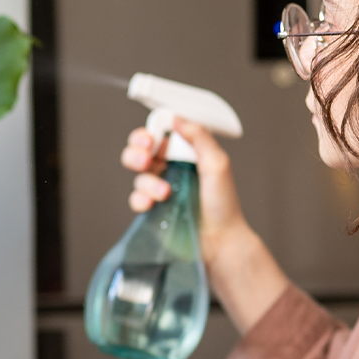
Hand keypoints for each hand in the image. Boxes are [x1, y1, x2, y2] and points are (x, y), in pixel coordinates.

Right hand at [120, 112, 247, 262]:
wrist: (218, 240)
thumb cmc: (223, 204)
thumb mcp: (217, 164)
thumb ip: (199, 137)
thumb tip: (176, 118)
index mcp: (184, 153)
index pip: (159, 134)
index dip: (149, 133)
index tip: (150, 139)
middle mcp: (169, 168)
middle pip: (139, 151)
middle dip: (136, 153)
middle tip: (145, 159)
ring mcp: (158, 189)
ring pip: (138, 176)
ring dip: (147, 182)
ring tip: (165, 193)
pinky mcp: (151, 209)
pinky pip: (135, 198)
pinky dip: (140, 199)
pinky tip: (152, 205)